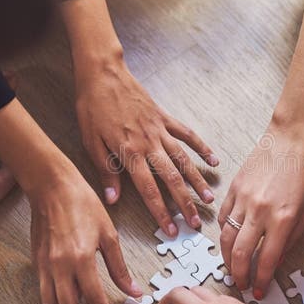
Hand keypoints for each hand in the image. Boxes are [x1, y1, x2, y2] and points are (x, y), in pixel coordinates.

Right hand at [29, 164, 141, 303]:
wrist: (51, 186)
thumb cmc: (82, 203)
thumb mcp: (109, 234)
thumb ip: (119, 267)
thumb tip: (132, 290)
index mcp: (81, 258)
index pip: (94, 301)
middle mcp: (59, 266)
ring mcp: (44, 266)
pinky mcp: (36, 264)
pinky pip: (44, 294)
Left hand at [75, 53, 218, 235]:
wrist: (103, 74)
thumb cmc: (92, 108)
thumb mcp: (90, 142)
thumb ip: (105, 170)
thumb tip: (113, 198)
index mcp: (129, 153)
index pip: (149, 190)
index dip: (161, 212)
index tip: (172, 229)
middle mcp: (149, 143)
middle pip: (172, 178)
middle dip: (185, 203)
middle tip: (197, 222)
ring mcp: (160, 130)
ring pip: (183, 159)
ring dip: (197, 180)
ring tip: (209, 198)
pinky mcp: (165, 117)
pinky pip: (187, 134)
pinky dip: (201, 147)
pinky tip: (213, 160)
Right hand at [219, 124, 303, 295]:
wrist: (292, 140)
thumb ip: (290, 240)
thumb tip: (274, 262)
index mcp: (282, 219)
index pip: (267, 261)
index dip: (261, 281)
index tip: (259, 291)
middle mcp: (260, 211)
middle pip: (240, 254)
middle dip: (239, 275)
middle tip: (240, 284)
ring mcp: (243, 199)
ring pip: (226, 238)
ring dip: (226, 258)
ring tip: (231, 268)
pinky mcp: (233, 188)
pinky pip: (222, 217)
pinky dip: (223, 233)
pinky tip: (229, 241)